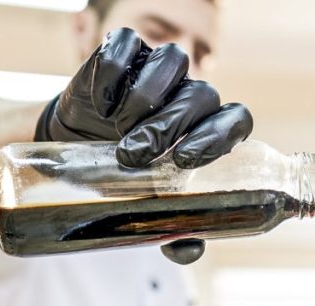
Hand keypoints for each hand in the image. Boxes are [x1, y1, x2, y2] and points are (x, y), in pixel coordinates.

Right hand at [35, 28, 252, 263]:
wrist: (78, 150)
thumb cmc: (129, 179)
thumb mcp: (150, 205)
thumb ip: (174, 226)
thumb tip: (187, 250)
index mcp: (211, 128)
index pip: (236, 120)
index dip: (218, 136)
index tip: (186, 162)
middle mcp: (191, 95)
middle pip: (202, 97)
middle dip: (169, 128)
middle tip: (135, 157)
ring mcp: (160, 69)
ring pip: (173, 63)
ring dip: (147, 98)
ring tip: (119, 129)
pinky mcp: (125, 51)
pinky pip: (127, 47)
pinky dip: (114, 72)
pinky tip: (101, 103)